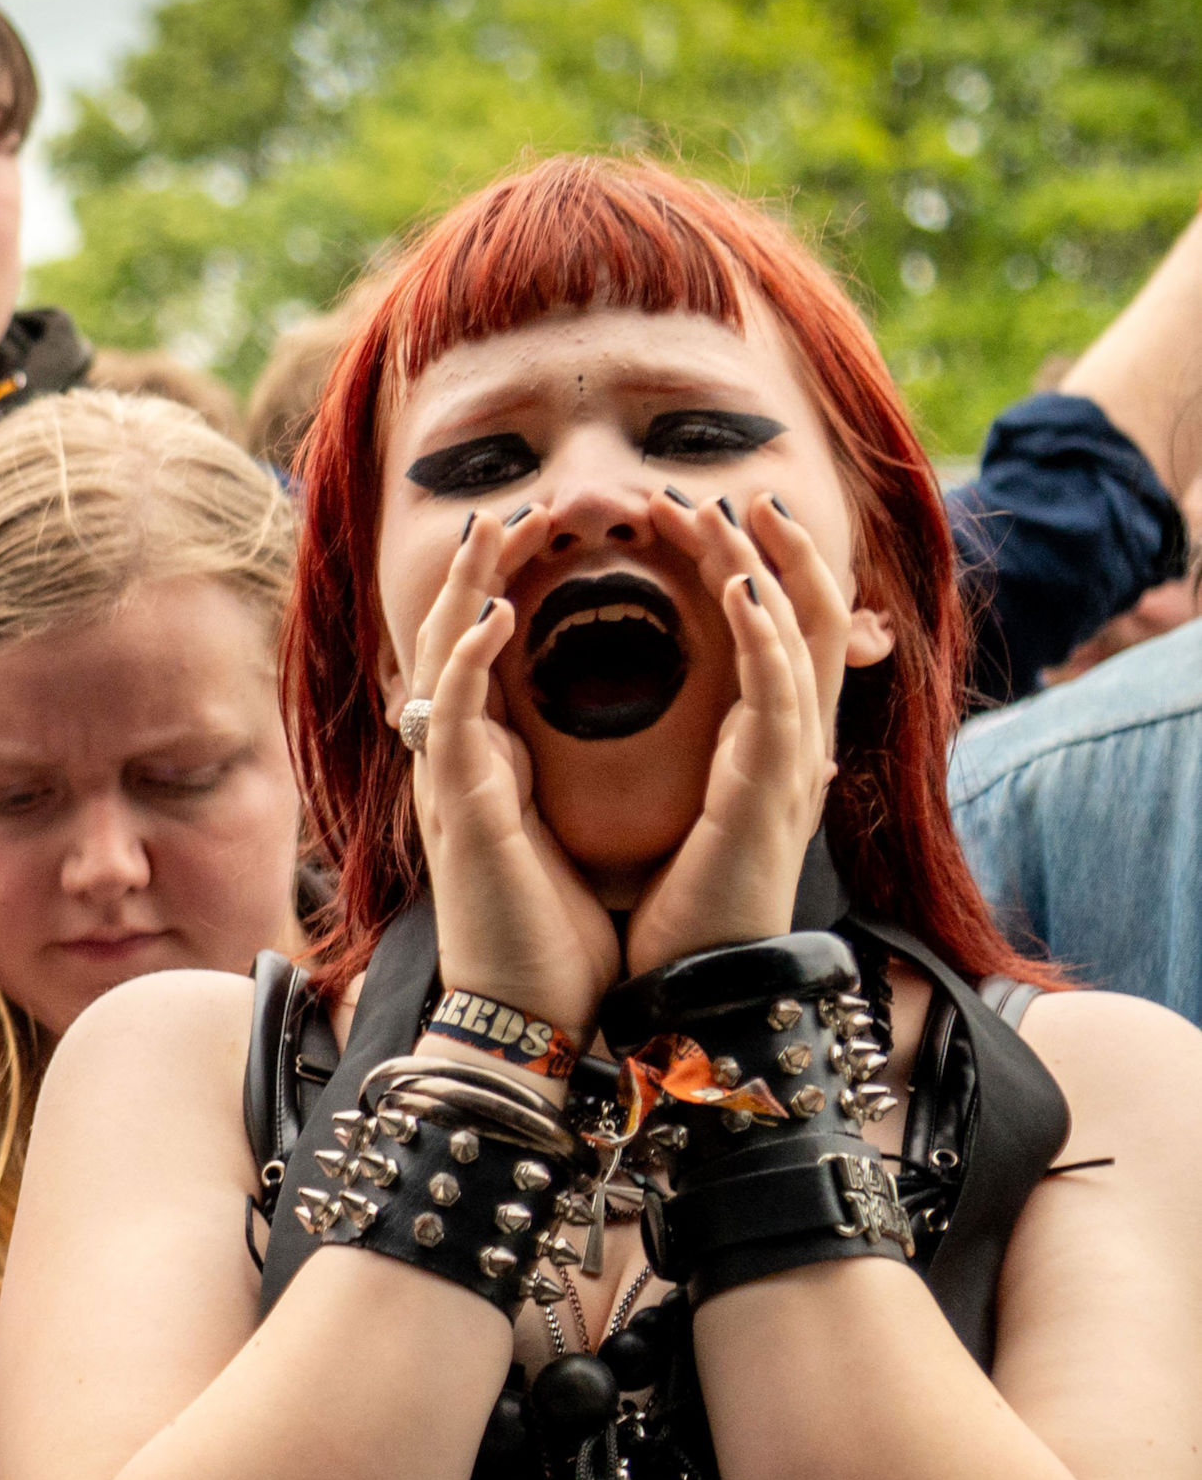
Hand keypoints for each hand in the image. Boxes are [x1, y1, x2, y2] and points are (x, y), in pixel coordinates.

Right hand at [405, 505, 620, 1038]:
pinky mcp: (462, 809)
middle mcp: (461, 765)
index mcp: (492, 768)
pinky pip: (455, 714)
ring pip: (444, 659)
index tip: (548, 539)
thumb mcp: (575, 841)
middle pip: (455, 640)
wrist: (528, 1019)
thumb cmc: (556, 944)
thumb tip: (616, 749)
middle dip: (483, 566)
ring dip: (469, 586)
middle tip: (519, 505)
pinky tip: (498, 611)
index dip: (506, 590)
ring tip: (500, 526)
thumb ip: (575, 788)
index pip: (485, 657)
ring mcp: (453, 783)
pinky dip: (472, 657)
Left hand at [625, 488, 850, 972]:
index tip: (695, 520)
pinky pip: (780, 699)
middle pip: (804, 620)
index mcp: (765, 751)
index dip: (747, 569)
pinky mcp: (769, 798)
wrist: (685, 989)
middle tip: (720, 490)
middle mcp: (791, 751)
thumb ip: (700, 760)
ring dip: (766, 569)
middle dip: (768, 548)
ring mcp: (790, 771)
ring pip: (802, 642)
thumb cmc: (674, 911)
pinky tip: (746, 590)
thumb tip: (700, 720)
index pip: (775, 636)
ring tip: (730, 510)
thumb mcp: (686, 815)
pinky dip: (768, 640)